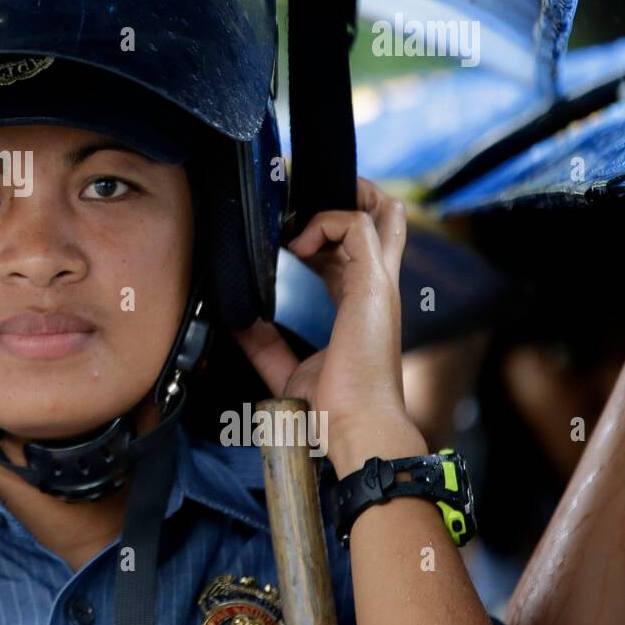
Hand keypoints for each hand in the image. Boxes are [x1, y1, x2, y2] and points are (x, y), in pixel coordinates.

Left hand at [232, 177, 423, 472]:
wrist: (352, 429)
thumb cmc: (330, 411)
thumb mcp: (286, 370)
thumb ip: (263, 344)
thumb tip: (237, 322)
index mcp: (361, 305)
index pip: (352, 250)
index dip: (321, 233)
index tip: (286, 239)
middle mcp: (376, 290)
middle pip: (387, 220)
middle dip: (354, 195)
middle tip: (306, 197)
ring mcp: (379, 285)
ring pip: (382, 213)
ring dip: (337, 201)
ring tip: (297, 223)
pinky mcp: (373, 285)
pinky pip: (356, 226)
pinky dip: (324, 223)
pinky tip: (294, 247)